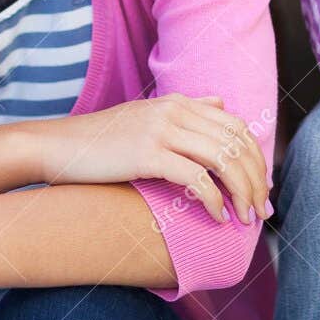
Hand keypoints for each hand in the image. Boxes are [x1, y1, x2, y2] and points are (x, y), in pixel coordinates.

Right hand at [31, 95, 269, 224]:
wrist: (58, 146)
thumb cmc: (102, 140)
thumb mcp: (147, 115)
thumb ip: (186, 108)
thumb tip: (220, 103)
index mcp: (179, 102)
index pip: (236, 127)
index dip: (255, 159)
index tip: (260, 189)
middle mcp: (175, 111)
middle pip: (236, 142)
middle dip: (255, 178)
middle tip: (261, 210)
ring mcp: (162, 130)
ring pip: (222, 159)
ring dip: (241, 192)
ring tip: (245, 218)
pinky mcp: (148, 154)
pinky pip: (195, 178)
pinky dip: (213, 200)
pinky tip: (217, 217)